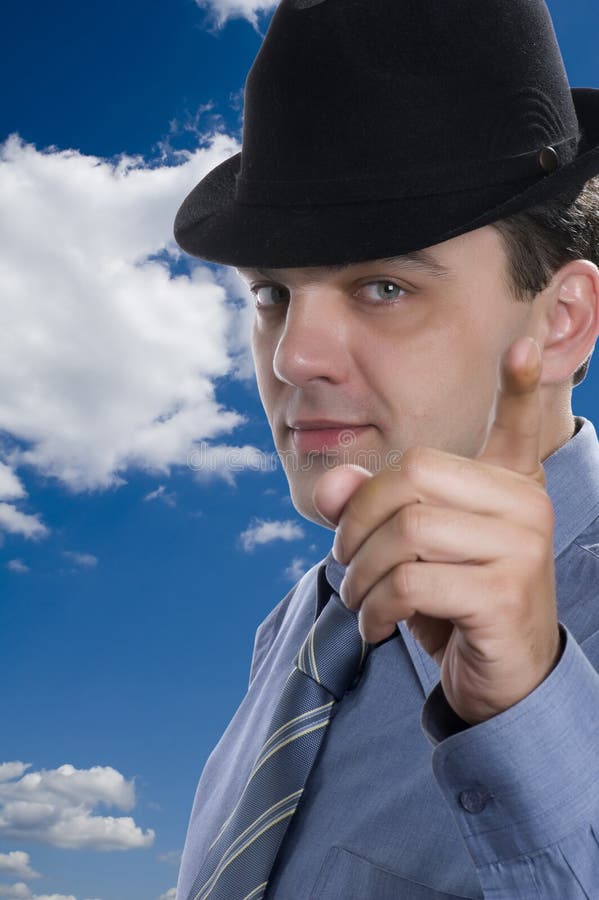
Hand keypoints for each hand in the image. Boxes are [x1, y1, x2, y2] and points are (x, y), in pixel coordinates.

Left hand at [312, 336, 561, 724]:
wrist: (500, 678)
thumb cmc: (452, 601)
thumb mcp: (408, 550)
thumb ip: (368, 509)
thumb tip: (330, 484)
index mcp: (507, 485)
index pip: (519, 426)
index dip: (521, 388)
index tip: (523, 345)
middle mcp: (524, 505)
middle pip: (413, 477)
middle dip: (358, 520)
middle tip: (345, 560)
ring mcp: (522, 547)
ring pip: (406, 530)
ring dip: (361, 572)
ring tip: (358, 598)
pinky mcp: (505, 592)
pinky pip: (412, 581)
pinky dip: (375, 606)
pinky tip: (376, 624)